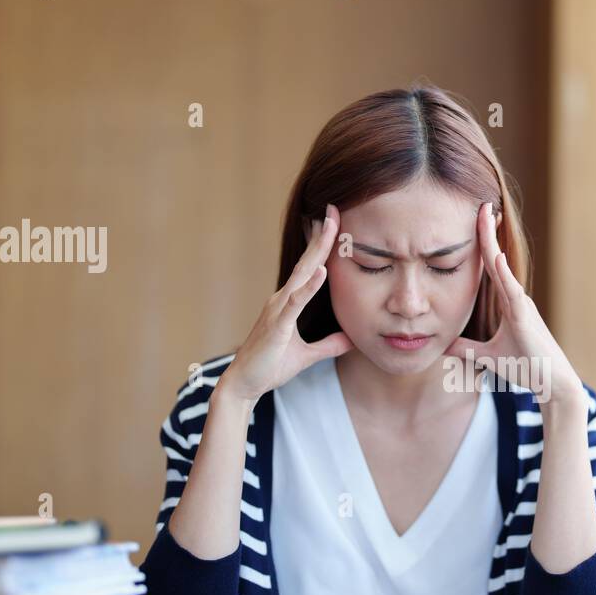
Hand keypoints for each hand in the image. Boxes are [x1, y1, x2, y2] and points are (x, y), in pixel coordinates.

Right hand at [218, 203, 352, 403]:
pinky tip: (322, 272)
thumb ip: (329, 346)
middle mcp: (281, 300)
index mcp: (288, 303)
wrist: (243, 384)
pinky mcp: (277, 325)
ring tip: (330, 228)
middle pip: (307, 262)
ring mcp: (277, 310)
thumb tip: (351, 340)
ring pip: (302, 275)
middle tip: (335, 210)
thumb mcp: (307, 356)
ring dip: (317, 251)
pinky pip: (295, 302)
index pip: (310, 269)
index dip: (322, 247)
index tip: (335, 223)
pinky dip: (309, 287)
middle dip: (321, 236)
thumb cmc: (269, 367)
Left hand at [444, 202, 583, 408]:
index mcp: (510, 303)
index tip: (475, 219)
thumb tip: (445, 346)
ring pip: (503, 268)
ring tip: (485, 217)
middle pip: (497, 258)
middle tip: (480, 204)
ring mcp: (522, 306)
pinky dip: (503, 273)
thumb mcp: (488, 357)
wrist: (551, 383)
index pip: (491, 267)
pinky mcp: (525, 318)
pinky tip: (494, 256)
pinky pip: (512, 292)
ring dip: (493, 242)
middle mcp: (516, 298)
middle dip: (488, 231)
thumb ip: (467, 349)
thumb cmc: (526, 368)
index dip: (483, 243)